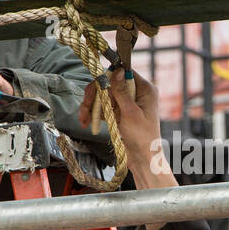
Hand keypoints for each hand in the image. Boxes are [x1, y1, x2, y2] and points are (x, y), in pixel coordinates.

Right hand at [79, 68, 174, 191]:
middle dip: (96, 95)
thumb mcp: (131, 113)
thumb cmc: (142, 137)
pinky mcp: (119, 112)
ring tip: (83, 119)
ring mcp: (126, 103)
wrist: (142, 159)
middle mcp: (136, 93)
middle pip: (110, 83)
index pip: (124, 72)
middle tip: (85, 106)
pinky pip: (103, 107)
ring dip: (91, 106)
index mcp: (145, 89)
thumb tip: (117, 70)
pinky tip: (87, 122)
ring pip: (104, 95)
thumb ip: (121, 92)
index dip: (108, 76)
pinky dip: (94, 114)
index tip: (97, 85)